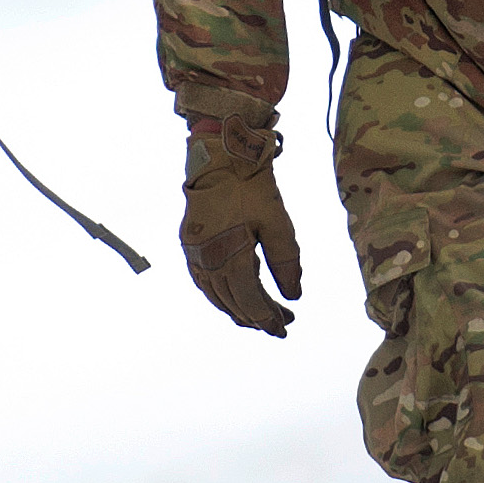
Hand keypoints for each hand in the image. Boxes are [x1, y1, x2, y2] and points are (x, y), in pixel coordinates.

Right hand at [180, 116, 300, 336]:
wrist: (220, 155)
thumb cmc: (251, 186)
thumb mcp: (278, 224)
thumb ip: (286, 263)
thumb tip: (293, 296)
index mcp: (228, 257)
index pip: (249, 302)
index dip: (268, 318)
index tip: (285, 327)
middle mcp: (206, 261)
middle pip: (232, 303)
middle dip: (257, 318)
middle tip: (282, 322)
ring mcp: (194, 254)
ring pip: (216, 296)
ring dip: (239, 308)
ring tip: (263, 314)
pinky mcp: (190, 245)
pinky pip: (204, 282)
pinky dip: (222, 295)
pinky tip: (237, 295)